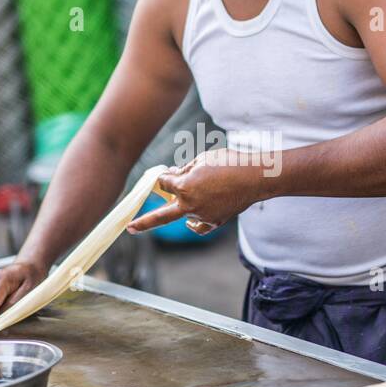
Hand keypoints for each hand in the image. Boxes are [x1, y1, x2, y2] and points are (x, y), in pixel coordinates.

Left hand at [127, 150, 265, 235]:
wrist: (256, 177)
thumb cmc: (229, 163)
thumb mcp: (202, 159)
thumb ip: (185, 169)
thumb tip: (174, 175)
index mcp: (184, 187)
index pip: (164, 183)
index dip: (166, 176)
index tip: (168, 173)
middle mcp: (189, 205)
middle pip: (161, 214)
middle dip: (144, 221)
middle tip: (130, 227)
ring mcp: (202, 216)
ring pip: (184, 213)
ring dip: (184, 203)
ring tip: (197, 192)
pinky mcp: (215, 221)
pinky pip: (199, 226)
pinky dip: (193, 223)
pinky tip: (189, 221)